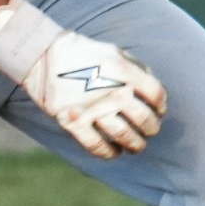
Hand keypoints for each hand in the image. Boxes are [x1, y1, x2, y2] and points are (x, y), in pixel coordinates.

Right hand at [0, 0, 165, 159]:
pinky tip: (114, 152)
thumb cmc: (82, 53)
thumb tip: (153, 89)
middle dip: (152, 128)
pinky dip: (110, 153)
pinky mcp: (73, 123)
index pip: (157, 95)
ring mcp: (93, 110)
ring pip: (125, 137)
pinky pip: (97, 147)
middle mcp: (112, 92)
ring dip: (136, 145)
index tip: (159, 110)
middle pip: (145, 120)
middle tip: (150, 130)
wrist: (43, 55)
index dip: (161, 105)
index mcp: (124, 72)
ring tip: (136, 146)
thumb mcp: (114, 52)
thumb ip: (137, 69)